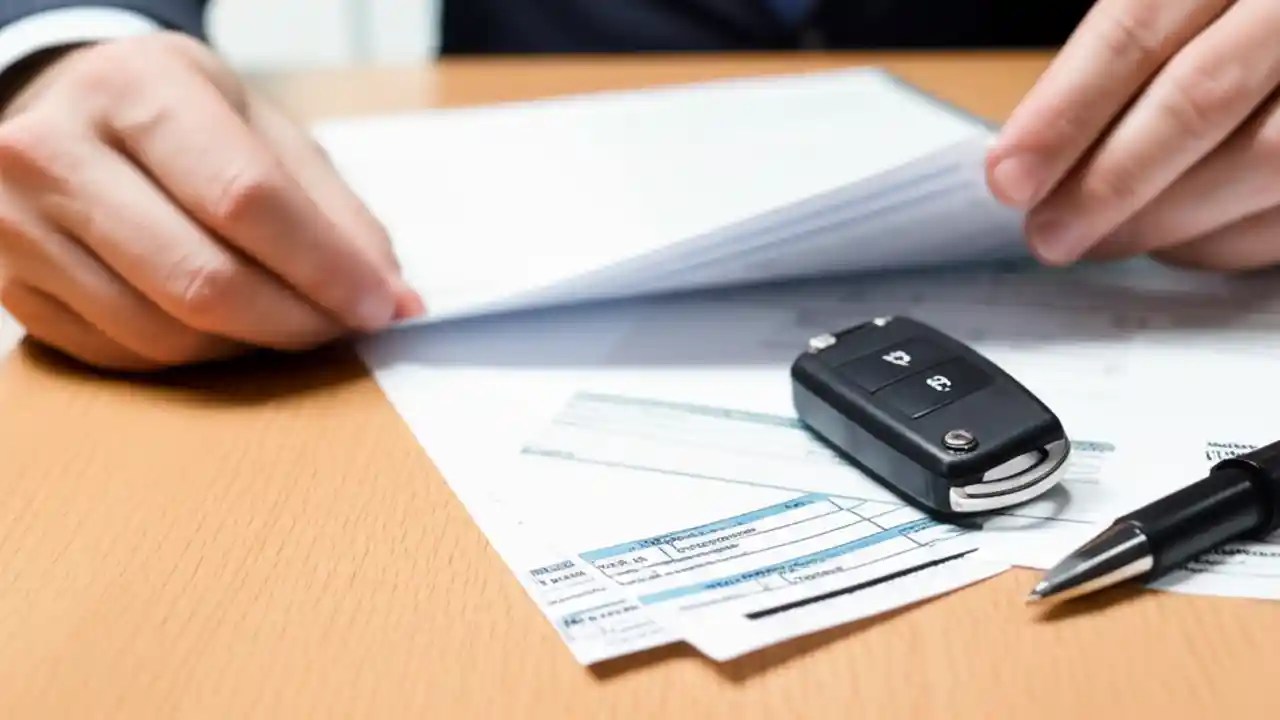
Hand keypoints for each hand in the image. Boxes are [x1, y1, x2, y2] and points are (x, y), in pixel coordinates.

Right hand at [0, 33, 422, 370]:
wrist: (61, 111)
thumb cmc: (176, 118)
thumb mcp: (259, 128)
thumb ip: (333, 212)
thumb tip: (395, 299)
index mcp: (132, 89)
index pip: (246, 198)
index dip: (325, 266)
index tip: (378, 305)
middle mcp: (53, 152)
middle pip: (204, 280)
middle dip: (297, 320)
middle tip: (344, 326)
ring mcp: (17, 227)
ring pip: (166, 334)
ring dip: (251, 344)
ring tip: (287, 318)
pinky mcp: (10, 290)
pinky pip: (127, 356)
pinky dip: (195, 357)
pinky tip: (224, 326)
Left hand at [987, 0, 1279, 270]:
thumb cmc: (1234, 23)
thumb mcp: (1184, 8)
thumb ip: (1129, 55)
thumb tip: (1037, 150)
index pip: (1136, 27)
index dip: (1065, 109)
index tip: (1009, 176)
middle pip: (1199, 98)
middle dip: (1108, 181)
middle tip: (1047, 234)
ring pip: (1265, 160)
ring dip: (1166, 220)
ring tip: (1101, 241)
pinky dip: (1229, 238)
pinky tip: (1180, 242)